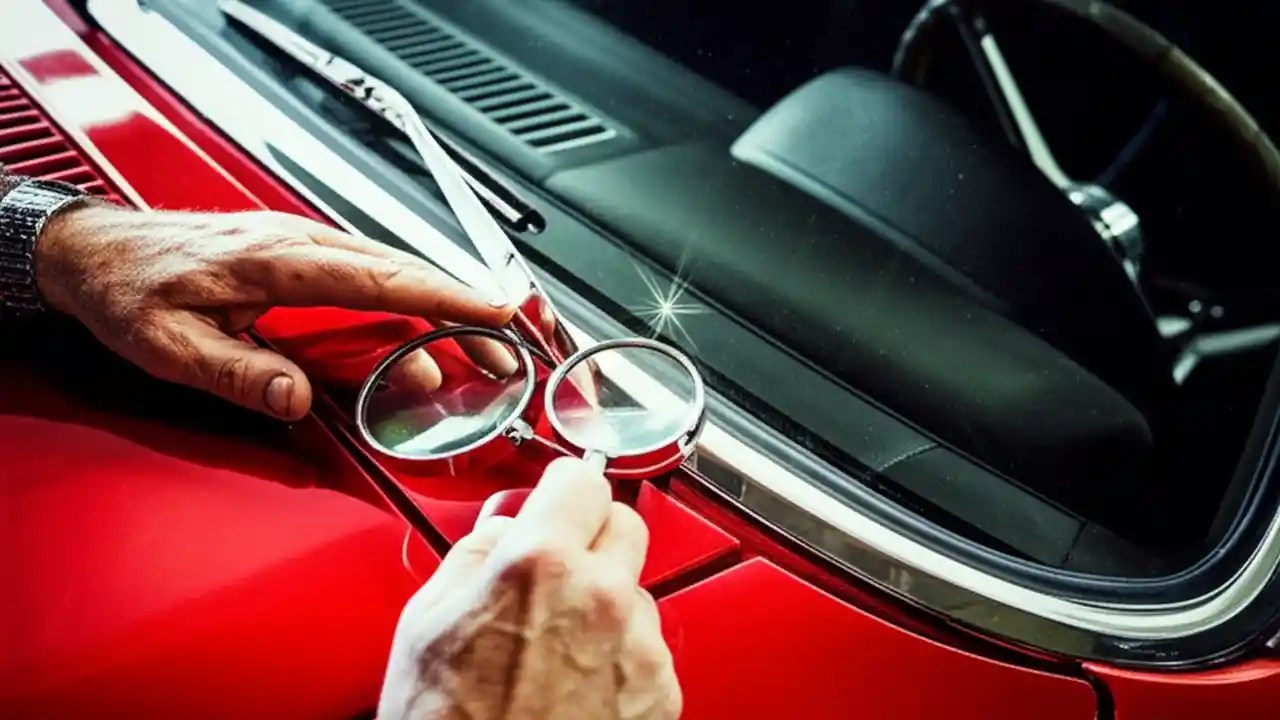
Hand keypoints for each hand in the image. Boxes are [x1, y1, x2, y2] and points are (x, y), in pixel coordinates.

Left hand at [33, 203, 513, 419]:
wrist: (96, 249)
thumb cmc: (131, 289)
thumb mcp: (167, 346)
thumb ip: (236, 374)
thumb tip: (297, 400)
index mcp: (275, 259)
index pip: (380, 277)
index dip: (443, 297)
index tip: (491, 315)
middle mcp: (298, 241)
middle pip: (404, 269)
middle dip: (463, 308)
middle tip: (505, 347)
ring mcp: (302, 241)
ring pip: (393, 267)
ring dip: (441, 303)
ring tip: (479, 345)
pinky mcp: (301, 252)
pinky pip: (371, 271)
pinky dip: (410, 295)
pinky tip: (423, 325)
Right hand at [378, 457, 680, 719]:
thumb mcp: (425, 623)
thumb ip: (474, 552)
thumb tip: (507, 523)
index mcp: (539, 566)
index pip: (580, 478)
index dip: (561, 488)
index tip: (556, 497)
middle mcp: (601, 598)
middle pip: (624, 522)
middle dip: (591, 535)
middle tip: (555, 568)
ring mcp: (638, 647)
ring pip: (636, 589)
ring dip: (605, 602)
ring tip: (552, 650)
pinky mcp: (661, 693)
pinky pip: (648, 646)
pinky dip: (620, 655)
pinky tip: (575, 685)